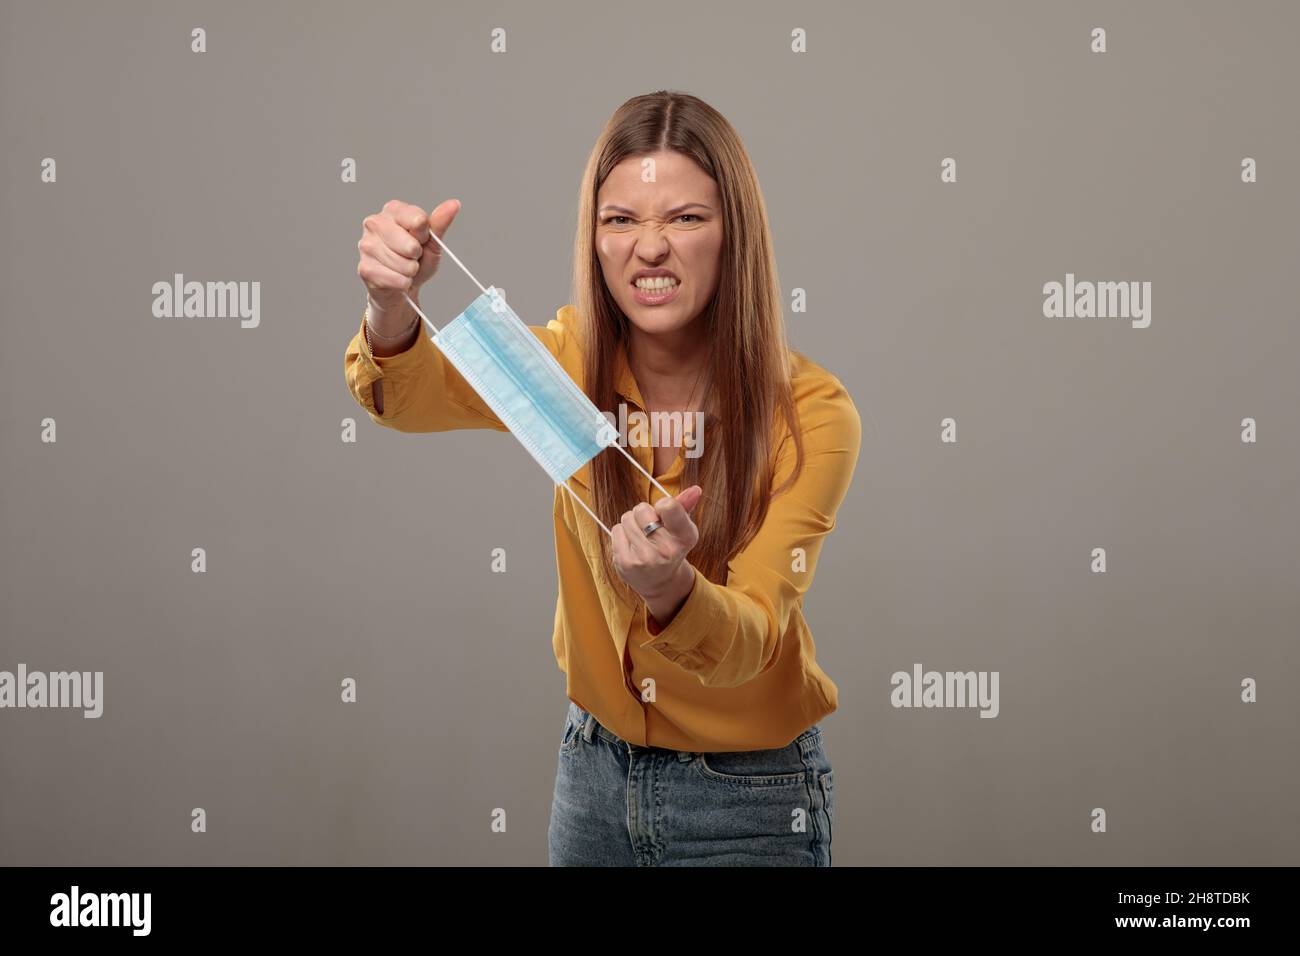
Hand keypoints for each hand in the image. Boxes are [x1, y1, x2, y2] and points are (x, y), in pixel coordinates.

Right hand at [357, 198, 460, 331]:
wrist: (403, 285)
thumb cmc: (416, 259)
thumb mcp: (432, 241)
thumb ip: (440, 223)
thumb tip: (454, 204)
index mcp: (392, 210)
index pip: (418, 221)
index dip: (425, 236)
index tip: (421, 240)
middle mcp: (374, 223)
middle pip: (410, 245)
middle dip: (416, 256)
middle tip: (411, 256)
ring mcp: (366, 245)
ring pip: (403, 264)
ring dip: (410, 271)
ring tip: (403, 268)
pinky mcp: (364, 268)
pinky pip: (395, 279)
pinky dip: (402, 283)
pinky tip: (396, 278)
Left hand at [611, 485, 702, 601]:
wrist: (660, 582)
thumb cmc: (671, 546)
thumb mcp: (682, 527)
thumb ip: (685, 505)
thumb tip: (695, 488)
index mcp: (685, 537)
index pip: (668, 505)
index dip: (662, 505)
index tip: (664, 515)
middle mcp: (667, 549)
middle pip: (641, 509)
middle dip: (643, 514)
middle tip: (651, 528)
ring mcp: (645, 558)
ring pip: (627, 518)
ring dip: (632, 523)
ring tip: (641, 537)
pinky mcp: (626, 563)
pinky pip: (616, 530)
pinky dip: (622, 534)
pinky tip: (631, 546)